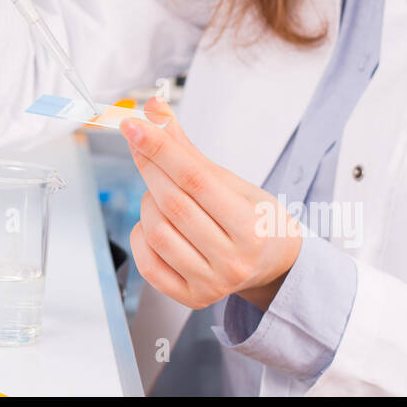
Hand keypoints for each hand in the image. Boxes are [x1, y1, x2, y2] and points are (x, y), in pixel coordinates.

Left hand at [122, 96, 302, 311]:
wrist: (272, 264)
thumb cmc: (252, 216)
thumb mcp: (231, 180)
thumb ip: (187, 150)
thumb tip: (154, 109)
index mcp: (250, 225)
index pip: (195, 179)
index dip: (160, 149)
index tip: (133, 125)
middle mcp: (233, 260)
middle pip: (172, 203)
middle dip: (149, 166)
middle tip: (140, 145)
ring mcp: (212, 284)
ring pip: (156, 231)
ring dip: (147, 202)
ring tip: (161, 195)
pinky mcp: (192, 298)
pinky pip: (147, 263)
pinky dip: (141, 235)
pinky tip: (155, 223)